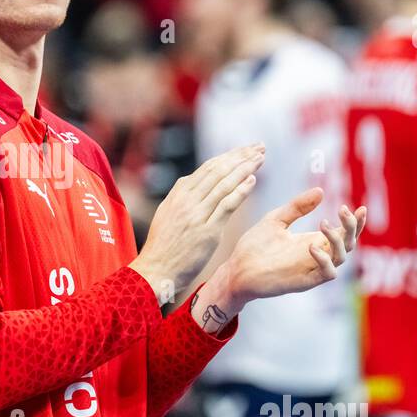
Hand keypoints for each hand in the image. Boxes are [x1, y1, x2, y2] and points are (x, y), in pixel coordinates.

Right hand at [128, 143, 264, 301]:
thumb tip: (194, 183)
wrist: (156, 270)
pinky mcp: (207, 231)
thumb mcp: (168, 215)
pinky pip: (227, 205)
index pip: (208, 167)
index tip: (245, 150)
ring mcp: (197, 214)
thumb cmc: (164, 247)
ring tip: (260, 158)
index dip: (229, 156)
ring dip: (245, 168)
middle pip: (218, 170)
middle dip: (241, 156)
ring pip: (224, 184)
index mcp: (179, 193)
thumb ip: (183, 198)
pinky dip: (241, 190)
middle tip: (259, 146)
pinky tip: (253, 179)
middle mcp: (187, 199)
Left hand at [203, 189, 364, 314]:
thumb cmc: (255, 246)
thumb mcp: (277, 219)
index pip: (343, 233)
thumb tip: (320, 191)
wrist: (236, 269)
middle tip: (343, 210)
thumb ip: (298, 207)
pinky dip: (325, 260)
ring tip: (323, 222)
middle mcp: (317, 256)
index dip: (355, 222)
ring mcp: (312, 269)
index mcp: (314, 241)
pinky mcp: (304, 281)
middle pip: (348, 244)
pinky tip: (312, 246)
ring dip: (337, 240)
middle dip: (351, 227)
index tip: (360, 207)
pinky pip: (326, 274)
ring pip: (340, 258)